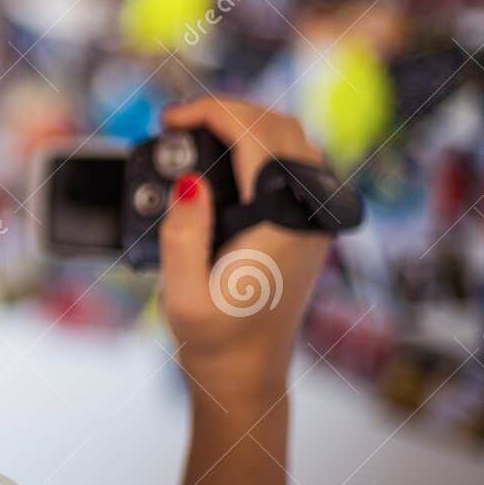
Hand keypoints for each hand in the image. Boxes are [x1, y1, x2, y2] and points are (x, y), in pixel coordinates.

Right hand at [156, 97, 332, 406]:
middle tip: (177, 121)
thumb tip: (189, 180)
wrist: (247, 375)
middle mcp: (308, 216)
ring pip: (293, 139)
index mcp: (284, 227)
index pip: (260, 138)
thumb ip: (183, 236)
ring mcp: (314, 219)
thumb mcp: (183, 296)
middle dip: (227, 109)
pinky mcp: (307, 224)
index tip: (170, 118)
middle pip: (281, 126)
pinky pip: (293, 162)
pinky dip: (258, 143)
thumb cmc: (214, 342)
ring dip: (246, 122)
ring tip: (196, 131)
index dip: (213, 112)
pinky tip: (222, 156)